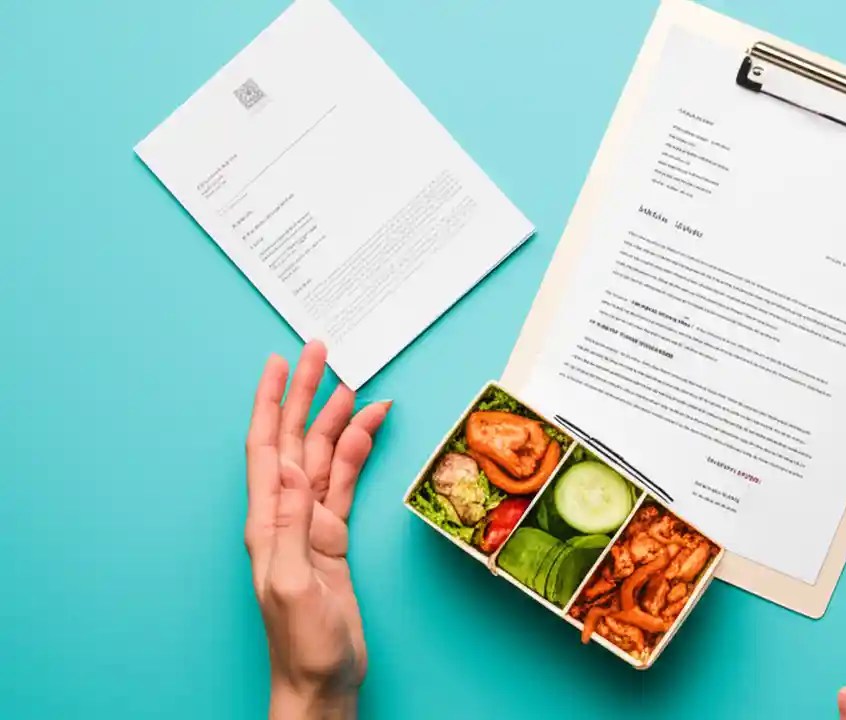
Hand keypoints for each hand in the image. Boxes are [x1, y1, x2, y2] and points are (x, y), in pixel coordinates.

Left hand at [244, 341, 390, 718]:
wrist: (321, 677)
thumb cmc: (303, 642)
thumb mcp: (294, 583)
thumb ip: (291, 524)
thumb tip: (292, 467)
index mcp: (267, 520)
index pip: (267, 447)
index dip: (272, 401)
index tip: (281, 362)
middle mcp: (284, 513)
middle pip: (295, 439)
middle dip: (306, 395)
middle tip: (322, 353)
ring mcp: (310, 523)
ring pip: (324, 455)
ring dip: (338, 418)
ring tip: (355, 384)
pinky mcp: (332, 535)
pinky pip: (345, 481)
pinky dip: (358, 452)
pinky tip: (370, 429)